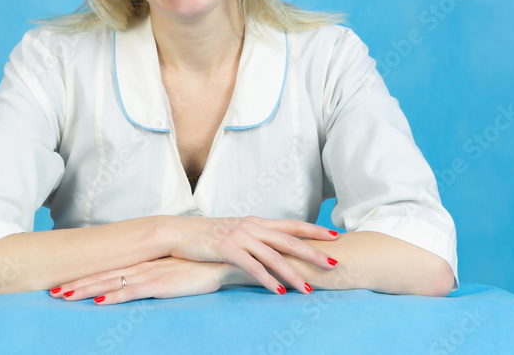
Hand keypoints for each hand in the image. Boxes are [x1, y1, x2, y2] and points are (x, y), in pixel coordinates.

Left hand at [49, 256, 231, 304]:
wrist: (219, 259)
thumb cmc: (195, 266)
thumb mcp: (168, 270)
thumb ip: (152, 274)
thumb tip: (136, 282)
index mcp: (140, 262)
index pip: (106, 269)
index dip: (84, 276)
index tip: (63, 282)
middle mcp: (140, 266)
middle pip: (101, 275)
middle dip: (75, 283)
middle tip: (51, 291)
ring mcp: (148, 274)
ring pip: (110, 283)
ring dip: (85, 290)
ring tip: (63, 295)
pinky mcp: (159, 284)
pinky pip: (131, 292)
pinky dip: (113, 297)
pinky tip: (98, 301)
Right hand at [162, 215, 338, 294]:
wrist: (179, 233)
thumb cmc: (207, 236)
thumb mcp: (235, 232)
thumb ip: (254, 237)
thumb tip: (271, 246)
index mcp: (256, 222)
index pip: (291, 224)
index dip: (313, 230)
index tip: (334, 236)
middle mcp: (252, 227)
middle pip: (289, 240)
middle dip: (313, 252)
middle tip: (333, 263)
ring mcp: (240, 237)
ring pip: (273, 257)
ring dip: (292, 274)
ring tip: (308, 288)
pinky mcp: (227, 250)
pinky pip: (252, 267)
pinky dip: (267, 280)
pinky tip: (278, 292)